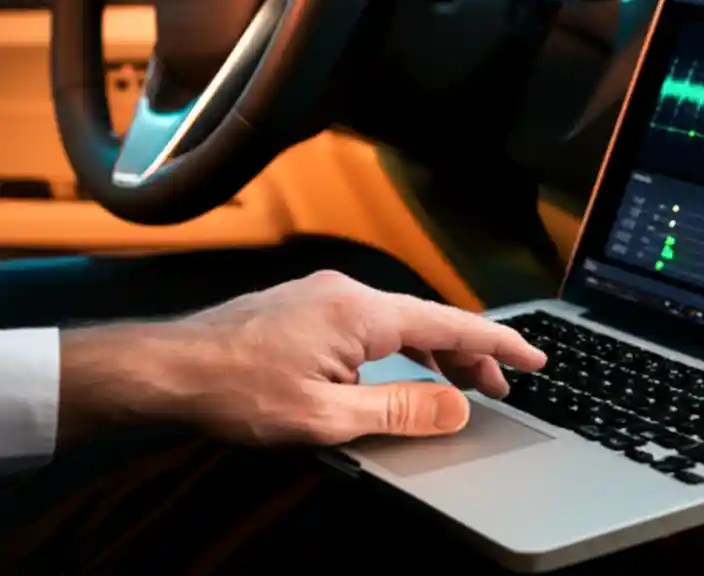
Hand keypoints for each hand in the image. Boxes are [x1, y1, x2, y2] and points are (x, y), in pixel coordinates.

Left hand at [58, 271, 545, 447]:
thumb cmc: (233, 392)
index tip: (534, 358)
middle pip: (430, 320)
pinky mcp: (307, 306)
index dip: (497, 345)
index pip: (449, 325)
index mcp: (360, 312)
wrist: (164, 369)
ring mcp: (325, 294)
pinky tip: (405, 368)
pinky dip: (404, 345)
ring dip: (436, 351)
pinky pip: (374, 321)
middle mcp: (347, 292)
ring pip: (402, 320)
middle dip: (471, 355)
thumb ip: (398, 410)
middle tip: (501, 389)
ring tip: (461, 386)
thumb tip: (456, 407)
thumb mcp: (323, 416)